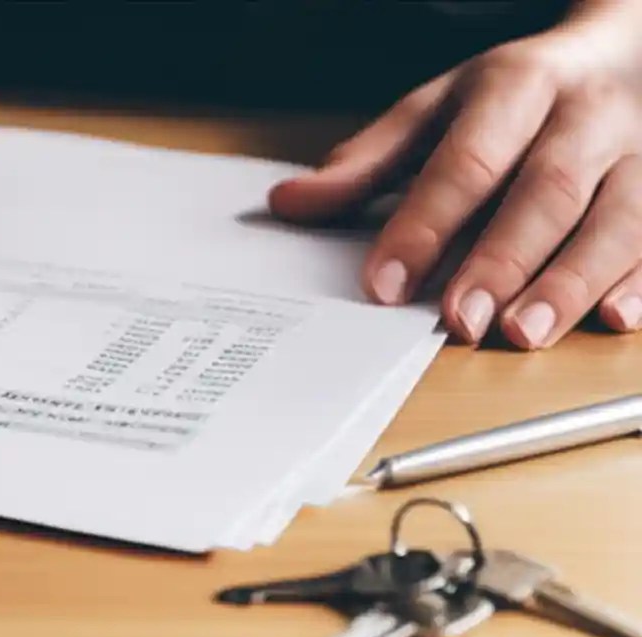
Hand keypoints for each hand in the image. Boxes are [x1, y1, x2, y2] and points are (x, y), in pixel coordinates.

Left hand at [270, 2, 641, 348]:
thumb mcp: (437, 109)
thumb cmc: (516, 95)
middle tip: (460, 320)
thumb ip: (367, 162)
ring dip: (570, 281)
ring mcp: (640, 152)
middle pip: (545, 190)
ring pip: (618, 218)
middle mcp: (584, 116)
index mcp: (515, 87)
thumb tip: (288, 203)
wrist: (631, 47)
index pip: (464, 160)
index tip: (384, 283)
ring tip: (524, 332)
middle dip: (501, 258)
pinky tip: (614, 321)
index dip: (423, 224)